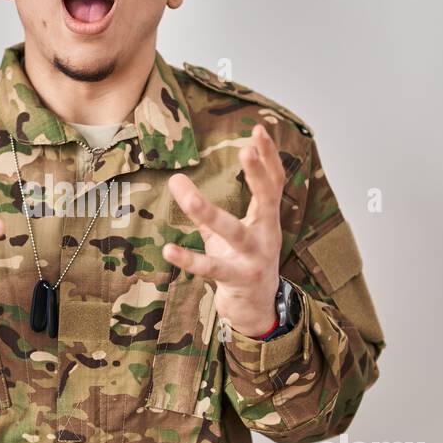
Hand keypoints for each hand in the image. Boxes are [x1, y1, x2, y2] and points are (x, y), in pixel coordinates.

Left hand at [163, 123, 283, 337]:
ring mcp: (253, 260)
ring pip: (233, 233)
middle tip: (246, 149)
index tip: (259, 130)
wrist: (257, 311)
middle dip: (258, 174)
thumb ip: (202, 209)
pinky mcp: (237, 281)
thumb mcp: (226, 234)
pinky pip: (211, 268)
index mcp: (266, 221)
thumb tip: (175, 178)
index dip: (269, 157)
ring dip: (208, 213)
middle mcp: (265, 236)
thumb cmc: (241, 264)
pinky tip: (168, 249)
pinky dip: (190, 259)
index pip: (274, 183)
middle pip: (267, 200)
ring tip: (187, 196)